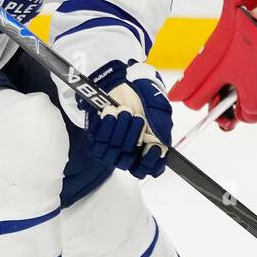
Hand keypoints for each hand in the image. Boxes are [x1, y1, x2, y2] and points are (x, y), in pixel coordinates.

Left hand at [80, 60, 174, 178]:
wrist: (122, 85)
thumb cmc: (143, 102)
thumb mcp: (160, 118)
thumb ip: (162, 137)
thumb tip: (161, 153)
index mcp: (142, 152)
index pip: (143, 171)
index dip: (148, 163)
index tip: (152, 147)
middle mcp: (126, 154)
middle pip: (126, 163)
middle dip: (132, 137)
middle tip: (138, 118)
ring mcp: (110, 149)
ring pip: (112, 153)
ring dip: (120, 129)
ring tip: (123, 111)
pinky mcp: (94, 141)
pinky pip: (97, 143)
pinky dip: (106, 125)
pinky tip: (111, 113)